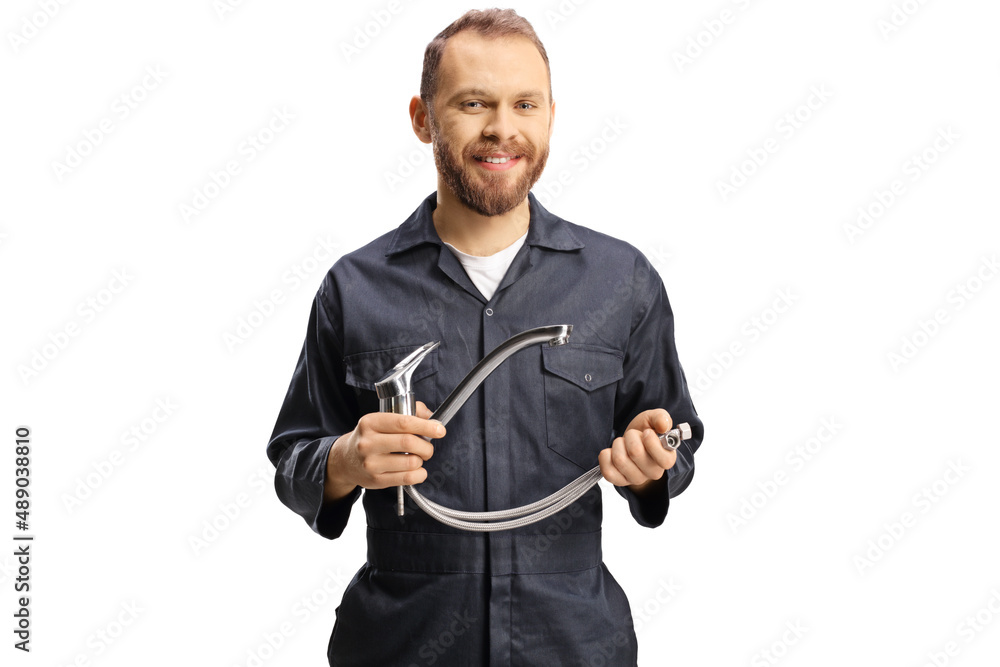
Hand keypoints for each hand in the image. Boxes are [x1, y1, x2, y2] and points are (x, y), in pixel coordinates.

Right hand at [324, 401, 444, 501]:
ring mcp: (371, 463)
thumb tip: (431, 417)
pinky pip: (408, 478)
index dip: (426, 426)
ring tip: (416, 458)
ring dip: (421, 460)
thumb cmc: (370, 437)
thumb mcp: (382, 419)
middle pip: (409, 442)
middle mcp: (368, 442)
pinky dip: (419, 474)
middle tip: (428, 447)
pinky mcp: (376, 480)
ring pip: (411, 462)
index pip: (404, 422)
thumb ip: (410, 412)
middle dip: (426, 446)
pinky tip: (416, 470)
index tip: (439, 430)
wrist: (346, 460)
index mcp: (370, 422)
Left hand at [598, 409, 675, 492]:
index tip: (646, 432)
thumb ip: (661, 418)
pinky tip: (613, 452)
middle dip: (630, 437)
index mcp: (667, 459)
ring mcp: (637, 479)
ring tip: (623, 443)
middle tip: (632, 435)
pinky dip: (606, 455)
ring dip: (618, 444)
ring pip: (619, 460)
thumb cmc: (645, 431)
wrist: (631, 441)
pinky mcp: (620, 481)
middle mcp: (654, 472)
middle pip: (635, 453)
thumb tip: (663, 426)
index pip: (664, 460)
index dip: (651, 442)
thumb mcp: (654, 419)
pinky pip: (607, 471)